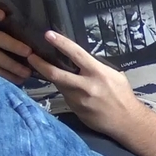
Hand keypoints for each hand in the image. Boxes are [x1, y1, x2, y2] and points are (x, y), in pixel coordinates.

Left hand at [26, 31, 146, 136]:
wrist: (126, 121)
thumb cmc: (122, 95)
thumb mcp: (114, 75)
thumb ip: (97, 68)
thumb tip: (82, 61)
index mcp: (98, 73)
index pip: (76, 54)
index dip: (61, 43)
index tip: (48, 35)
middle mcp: (86, 86)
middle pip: (55, 73)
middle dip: (40, 64)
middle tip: (30, 56)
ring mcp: (78, 100)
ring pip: (59, 85)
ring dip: (55, 78)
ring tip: (50, 71)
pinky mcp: (75, 110)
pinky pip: (66, 97)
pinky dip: (66, 91)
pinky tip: (72, 91)